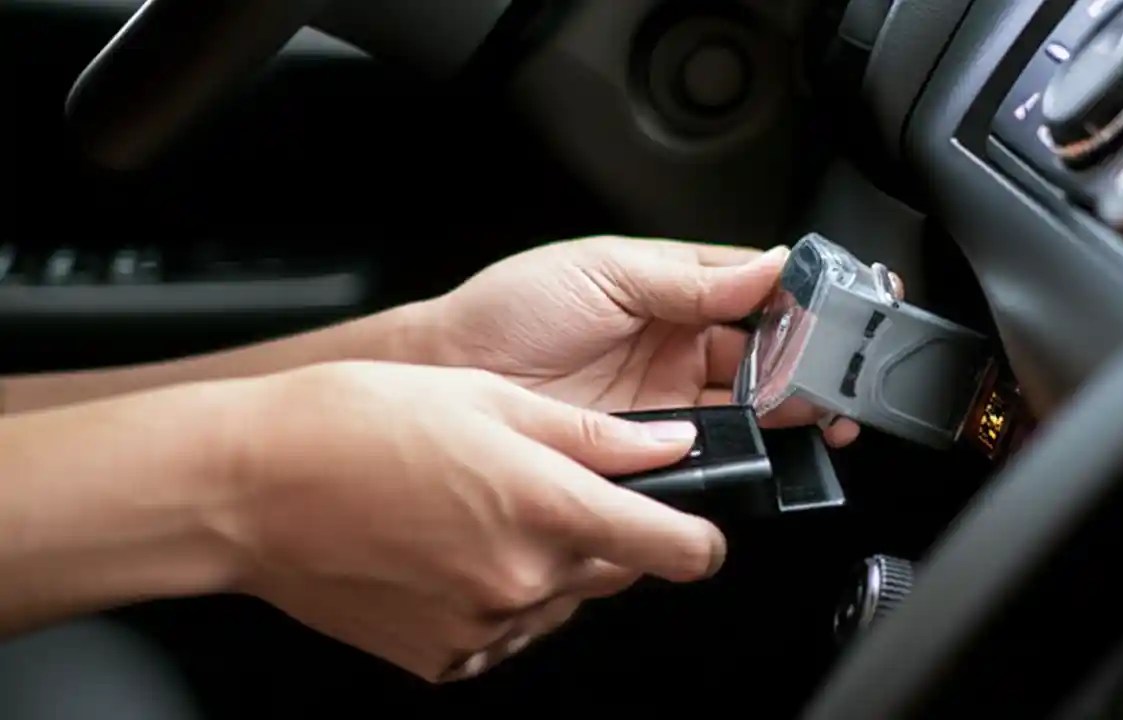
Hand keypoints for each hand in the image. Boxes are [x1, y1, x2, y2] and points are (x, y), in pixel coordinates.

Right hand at [223, 361, 724, 681]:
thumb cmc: (358, 424)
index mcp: (547, 509)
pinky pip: (503, 632)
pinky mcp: (443, 659)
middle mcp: (525, 580)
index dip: (698, 539)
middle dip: (600, 535)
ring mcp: (483, 628)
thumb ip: (595, 436)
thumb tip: (672, 447)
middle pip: (615, 571)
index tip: (695, 528)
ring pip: (558, 601)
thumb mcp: (490, 399)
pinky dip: (495, 598)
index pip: (677, 550)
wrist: (250, 487)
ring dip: (543, 566)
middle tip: (539, 489)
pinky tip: (448, 553)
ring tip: (475, 513)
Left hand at [417, 236, 871, 446]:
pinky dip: (752, 448)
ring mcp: (669, 396)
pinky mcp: (653, 446)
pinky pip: (716, 448)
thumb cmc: (510, 311)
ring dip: (795, 405)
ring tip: (824, 410)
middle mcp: (678, 340)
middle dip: (812, 358)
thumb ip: (691, 277)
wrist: (452, 378)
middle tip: (840, 369)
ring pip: (755, 401)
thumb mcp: (605, 272)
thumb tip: (770, 266)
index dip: (804, 293)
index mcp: (670, 285)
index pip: (757, 285)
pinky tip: (773, 443)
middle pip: (769, 348)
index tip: (843, 301)